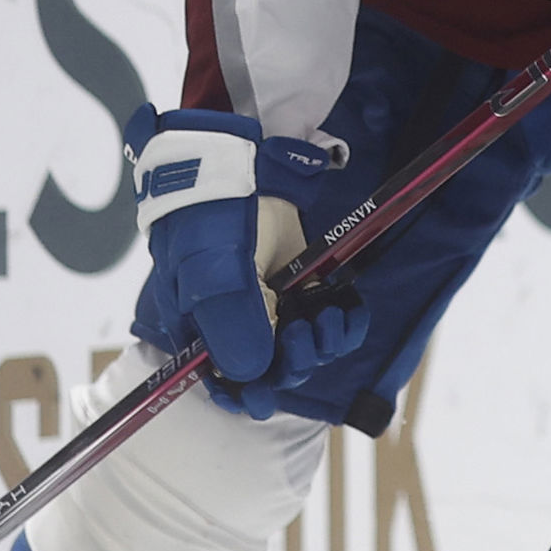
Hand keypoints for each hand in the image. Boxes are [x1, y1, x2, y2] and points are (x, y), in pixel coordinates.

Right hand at [127, 105, 361, 416]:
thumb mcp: (213, 269)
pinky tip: (348, 310)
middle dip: (293, 363)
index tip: (264, 397)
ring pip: (305, 347)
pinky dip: (345, 321)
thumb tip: (252, 377)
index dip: (246, 396)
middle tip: (305, 334)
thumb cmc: (210, 213)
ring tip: (327, 320)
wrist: (237, 154)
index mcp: (202, 325)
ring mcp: (274, 301)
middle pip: (272, 369)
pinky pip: (330, 317)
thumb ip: (230, 323)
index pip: (225, 381)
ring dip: (322, 344)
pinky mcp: (304, 281)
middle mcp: (238, 319)